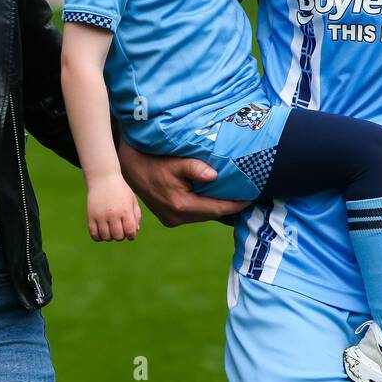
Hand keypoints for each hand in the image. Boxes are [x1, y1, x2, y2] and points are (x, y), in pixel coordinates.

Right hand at [86, 174, 142, 240]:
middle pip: (118, 236)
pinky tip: (102, 231)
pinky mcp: (90, 216)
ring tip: (111, 229)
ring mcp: (100, 216)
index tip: (130, 231)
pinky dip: (99, 237)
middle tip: (120, 229)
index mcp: (125, 210)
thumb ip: (136, 216)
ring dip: (110, 236)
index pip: (130, 232)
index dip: (131, 235)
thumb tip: (134, 231)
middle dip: (121, 236)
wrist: (103, 178)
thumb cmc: (120, 190)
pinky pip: (94, 234)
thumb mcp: (132, 200)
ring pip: (106, 237)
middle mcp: (113, 214)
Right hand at [118, 139, 248, 226]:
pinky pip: (193, 215)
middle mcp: (177, 217)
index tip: (251, 199)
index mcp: (181, 205)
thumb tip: (215, 176)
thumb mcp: (175, 162)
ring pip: (202, 216)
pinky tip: (213, 197)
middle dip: (228, 206)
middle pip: (211, 214)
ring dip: (216, 207)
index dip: (235, 205)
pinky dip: (204, 207)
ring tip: (233, 197)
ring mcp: (172, 220)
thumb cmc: (154, 161)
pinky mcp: (169, 218)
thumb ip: (195, 168)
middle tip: (246, 196)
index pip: (216, 208)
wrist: (130, 168)